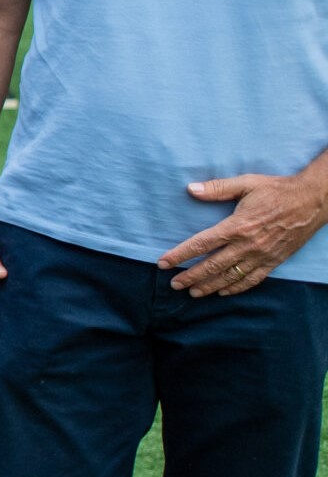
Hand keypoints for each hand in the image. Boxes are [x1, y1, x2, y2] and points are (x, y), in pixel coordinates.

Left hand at [156, 171, 327, 296]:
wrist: (313, 201)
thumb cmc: (277, 190)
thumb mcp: (246, 183)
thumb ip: (218, 188)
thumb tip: (191, 189)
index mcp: (238, 225)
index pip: (202, 244)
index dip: (180, 255)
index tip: (163, 263)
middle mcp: (248, 245)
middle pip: (213, 266)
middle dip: (191, 276)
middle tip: (174, 284)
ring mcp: (262, 255)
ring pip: (231, 277)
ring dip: (210, 286)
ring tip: (193, 293)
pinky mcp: (275, 261)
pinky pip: (253, 279)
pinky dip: (237, 288)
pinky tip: (224, 292)